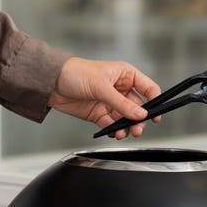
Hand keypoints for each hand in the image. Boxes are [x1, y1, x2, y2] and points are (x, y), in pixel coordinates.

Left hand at [47, 56, 161, 138]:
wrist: (51, 83)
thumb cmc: (75, 73)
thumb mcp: (102, 87)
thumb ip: (122, 103)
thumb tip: (140, 114)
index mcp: (125, 75)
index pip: (147, 88)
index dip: (154, 102)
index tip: (155, 116)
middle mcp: (120, 88)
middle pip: (138, 108)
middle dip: (138, 120)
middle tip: (137, 129)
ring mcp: (110, 102)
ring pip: (125, 119)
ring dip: (126, 127)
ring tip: (122, 133)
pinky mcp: (99, 113)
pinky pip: (112, 125)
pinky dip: (114, 130)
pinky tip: (113, 133)